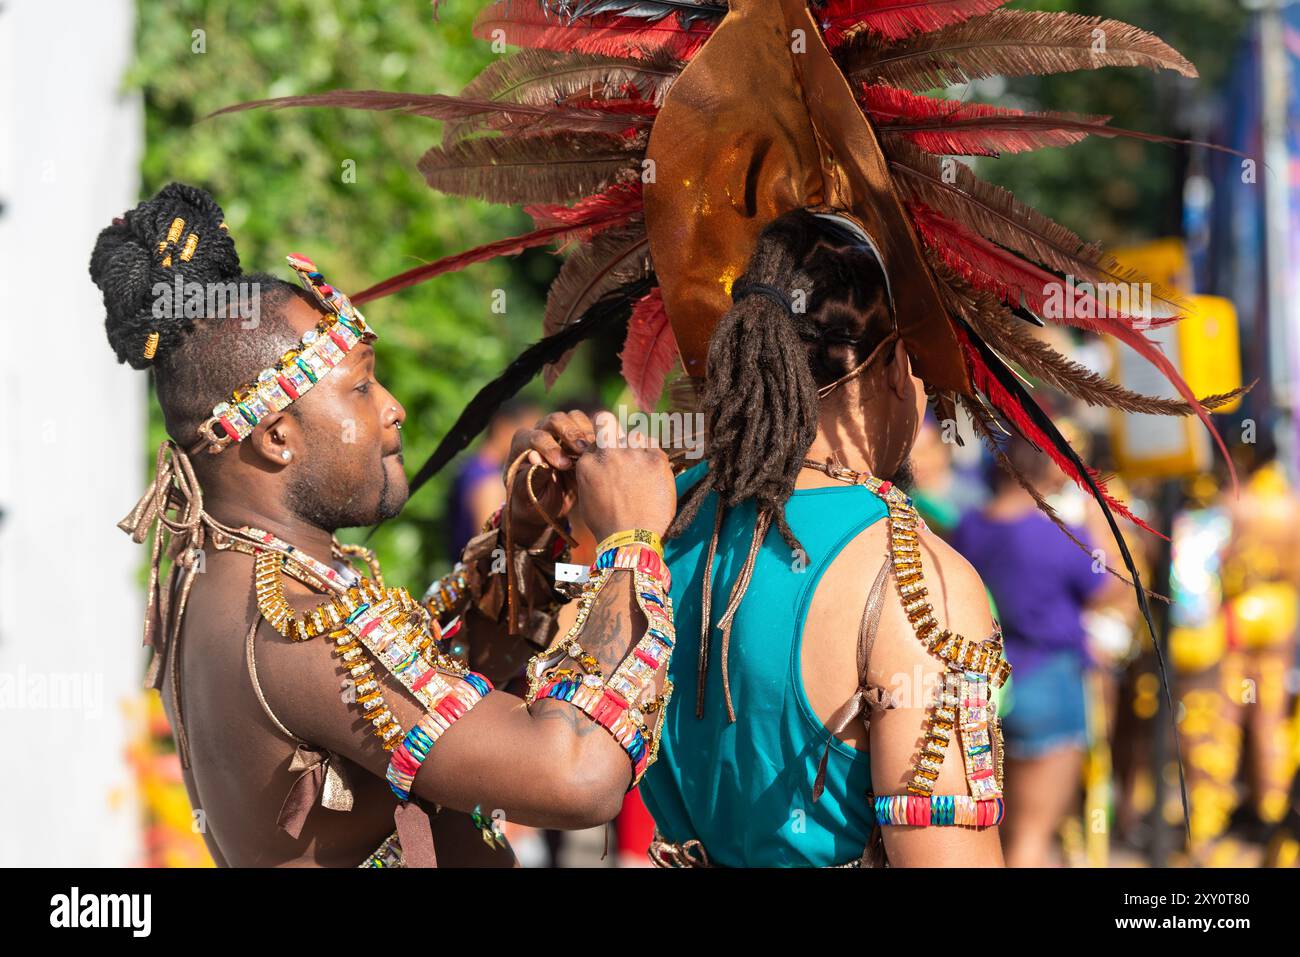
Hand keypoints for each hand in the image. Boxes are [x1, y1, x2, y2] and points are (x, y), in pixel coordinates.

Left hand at [504, 409, 595, 538]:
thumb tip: (536, 458)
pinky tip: (603, 448)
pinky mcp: (579, 436)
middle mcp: (541, 431)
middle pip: (555, 420)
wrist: (549, 504)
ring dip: (585, 431)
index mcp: (523, 443)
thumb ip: (530, 476)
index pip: (537, 437)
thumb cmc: (534, 499)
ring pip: (574, 417)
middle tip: (582, 450)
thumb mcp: (528, 494)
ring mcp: (561, 431)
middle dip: (570, 433)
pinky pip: (589, 426)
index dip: (551, 448)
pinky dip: (597, 434)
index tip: (564, 465)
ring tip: (593, 449)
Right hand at [572, 412, 675, 542]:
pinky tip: (653, 475)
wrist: (632, 540)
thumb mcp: (587, 496)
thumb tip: (599, 460)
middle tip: (623, 445)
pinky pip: (654, 446)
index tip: (610, 454)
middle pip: (608, 420)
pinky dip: (653, 457)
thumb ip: (592, 472)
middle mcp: (608, 453)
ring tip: (641, 471)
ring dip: (637, 447)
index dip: (602, 446)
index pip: (594, 439)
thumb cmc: (609, 524)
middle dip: (612, 429)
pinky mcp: (656, 458)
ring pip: (635, 434)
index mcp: (587, 463)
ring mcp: (632, 454)